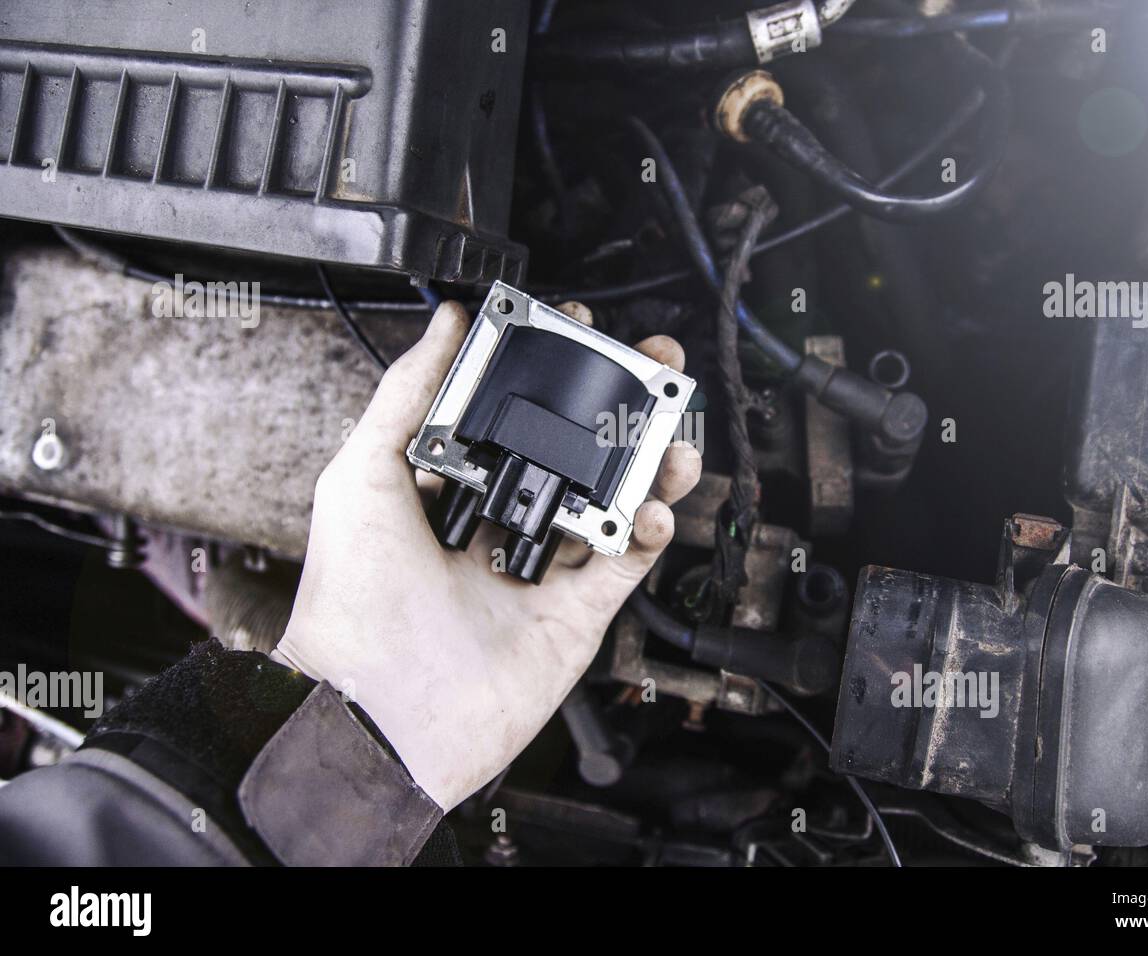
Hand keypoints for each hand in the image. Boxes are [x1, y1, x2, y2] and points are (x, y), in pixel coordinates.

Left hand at [274, 301, 700, 810]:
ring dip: (651, 465)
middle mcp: (503, 522)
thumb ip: (408, 393)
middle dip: (622, 408)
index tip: (582, 333)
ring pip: (613, 502)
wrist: (377, 711)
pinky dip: (648, 531)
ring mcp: (542, 568)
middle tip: (655, 370)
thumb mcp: (361, 476)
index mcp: (454, 484)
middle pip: (579, 452)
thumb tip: (444, 323)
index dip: (555, 371)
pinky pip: (625, 563)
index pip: (518, 413)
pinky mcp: (575, 614)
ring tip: (672, 436)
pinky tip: (652, 508)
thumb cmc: (354, 603)